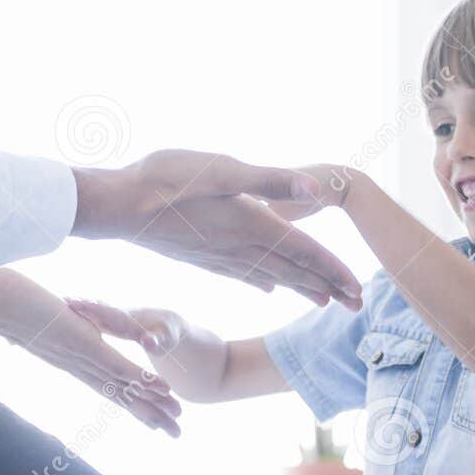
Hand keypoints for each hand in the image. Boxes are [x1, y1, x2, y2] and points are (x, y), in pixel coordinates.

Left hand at [0, 276, 183, 435]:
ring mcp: (79, 355)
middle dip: (148, 413)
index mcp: (66, 360)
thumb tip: (18, 337)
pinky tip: (161, 388)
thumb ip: (37, 330)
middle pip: (118, 395)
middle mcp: (75, 364)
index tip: (151, 418)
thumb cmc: (4, 304)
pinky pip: (117, 364)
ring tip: (177, 414)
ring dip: (152, 401)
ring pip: (123, 384)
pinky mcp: (81, 343)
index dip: (129, 403)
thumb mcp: (31, 318)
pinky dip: (141, 378)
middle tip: (175, 433)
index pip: (104, 386)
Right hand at [66, 300, 190, 354]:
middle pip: (94, 308)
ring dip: (72, 308)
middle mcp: (116, 316)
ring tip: (51, 303)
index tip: (72, 302)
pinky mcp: (104, 324)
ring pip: (88, 311)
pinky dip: (74, 313)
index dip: (91, 308)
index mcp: (128, 320)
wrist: (165, 324)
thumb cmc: (167, 333)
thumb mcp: (165, 339)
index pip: (108, 312)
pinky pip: (88, 317)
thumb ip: (156, 341)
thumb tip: (148, 342)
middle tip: (55, 298)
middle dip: (77, 304)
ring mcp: (109, 318)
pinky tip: (57, 313)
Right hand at [72, 149, 361, 309]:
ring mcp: (218, 254)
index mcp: (252, 224)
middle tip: (356, 304)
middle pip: (293, 270)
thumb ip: (271, 180)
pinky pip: (241, 274)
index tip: (358, 289)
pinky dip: (262, 281)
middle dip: (327, 285)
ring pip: (270, 275)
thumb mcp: (223, 170)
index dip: (334, 270)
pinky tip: (268, 288)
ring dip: (299, 287)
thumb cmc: (166, 180)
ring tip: (322, 301)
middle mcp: (239, 246)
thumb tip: (317, 187)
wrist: (116, 207)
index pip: (304, 251)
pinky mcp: (199, 254)